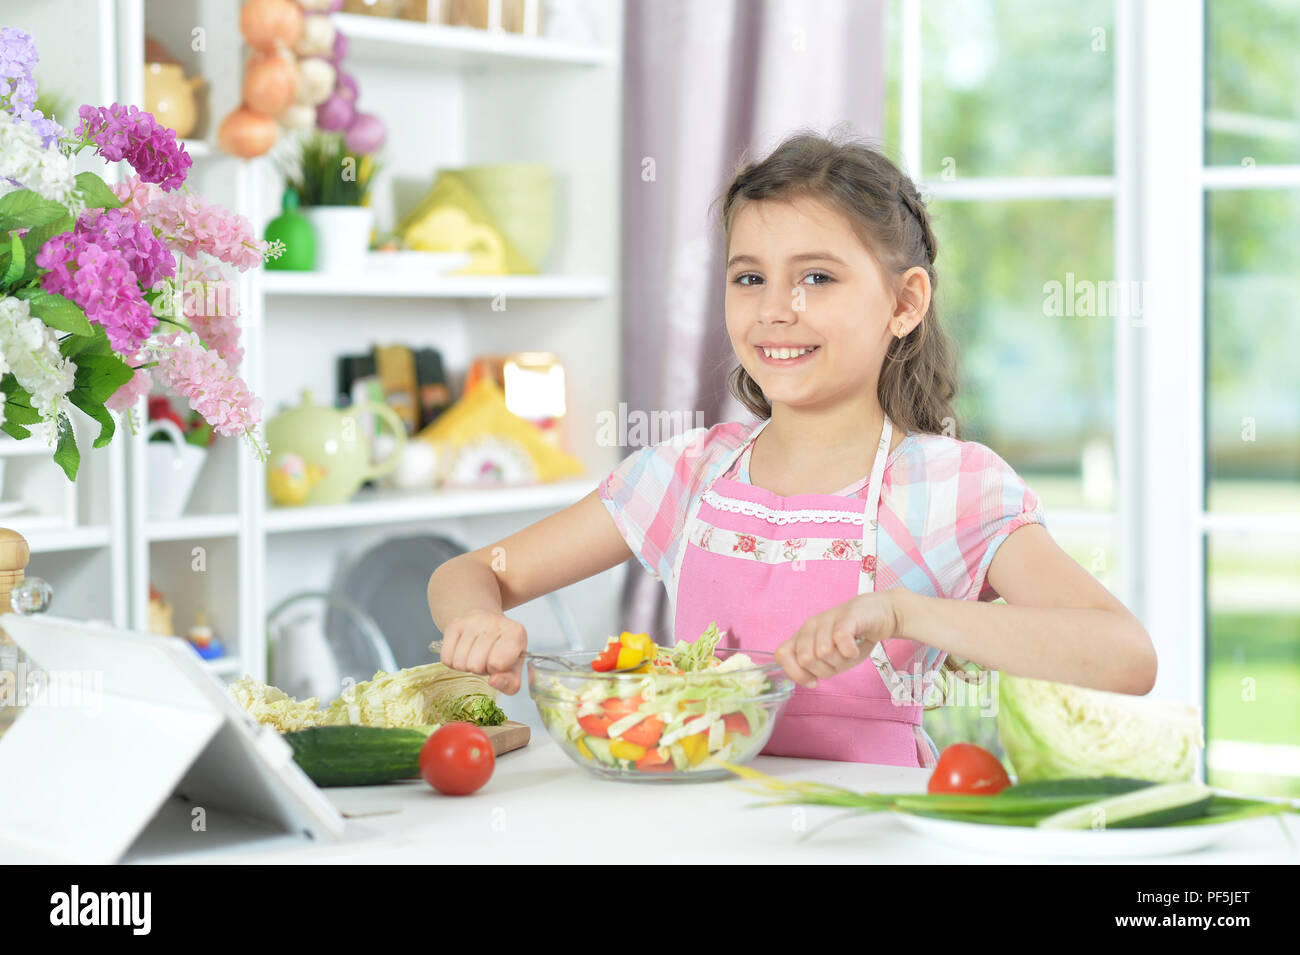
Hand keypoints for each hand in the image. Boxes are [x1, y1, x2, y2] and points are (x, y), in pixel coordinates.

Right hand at [437, 609, 527, 694]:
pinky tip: (464, 652)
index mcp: (515, 632)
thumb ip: (510, 682)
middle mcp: (494, 622)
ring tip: (476, 655)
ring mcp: (473, 620)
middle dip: (480, 669)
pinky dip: (453, 662)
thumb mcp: (513, 668)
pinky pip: (446, 658)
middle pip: (476, 665)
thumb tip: (494, 681)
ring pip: (460, 662)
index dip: (496, 670)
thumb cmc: (502, 649)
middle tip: (486, 659)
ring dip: (466, 666)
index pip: (498, 663)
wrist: (488, 624)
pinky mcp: (455, 624)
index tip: (499, 663)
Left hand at [774, 591, 903, 688]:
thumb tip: (808, 681)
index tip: (813, 680)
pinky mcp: (847, 617)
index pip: (782, 654)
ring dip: (841, 660)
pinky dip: (850, 651)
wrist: (881, 614)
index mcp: (803, 636)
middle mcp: (811, 625)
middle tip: (839, 661)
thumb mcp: (831, 658)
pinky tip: (856, 648)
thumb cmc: (854, 639)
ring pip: (823, 652)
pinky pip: (841, 640)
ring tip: (849, 651)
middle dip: (825, 668)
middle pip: (805, 659)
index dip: (795, 673)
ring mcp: (827, 619)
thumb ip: (816, 667)